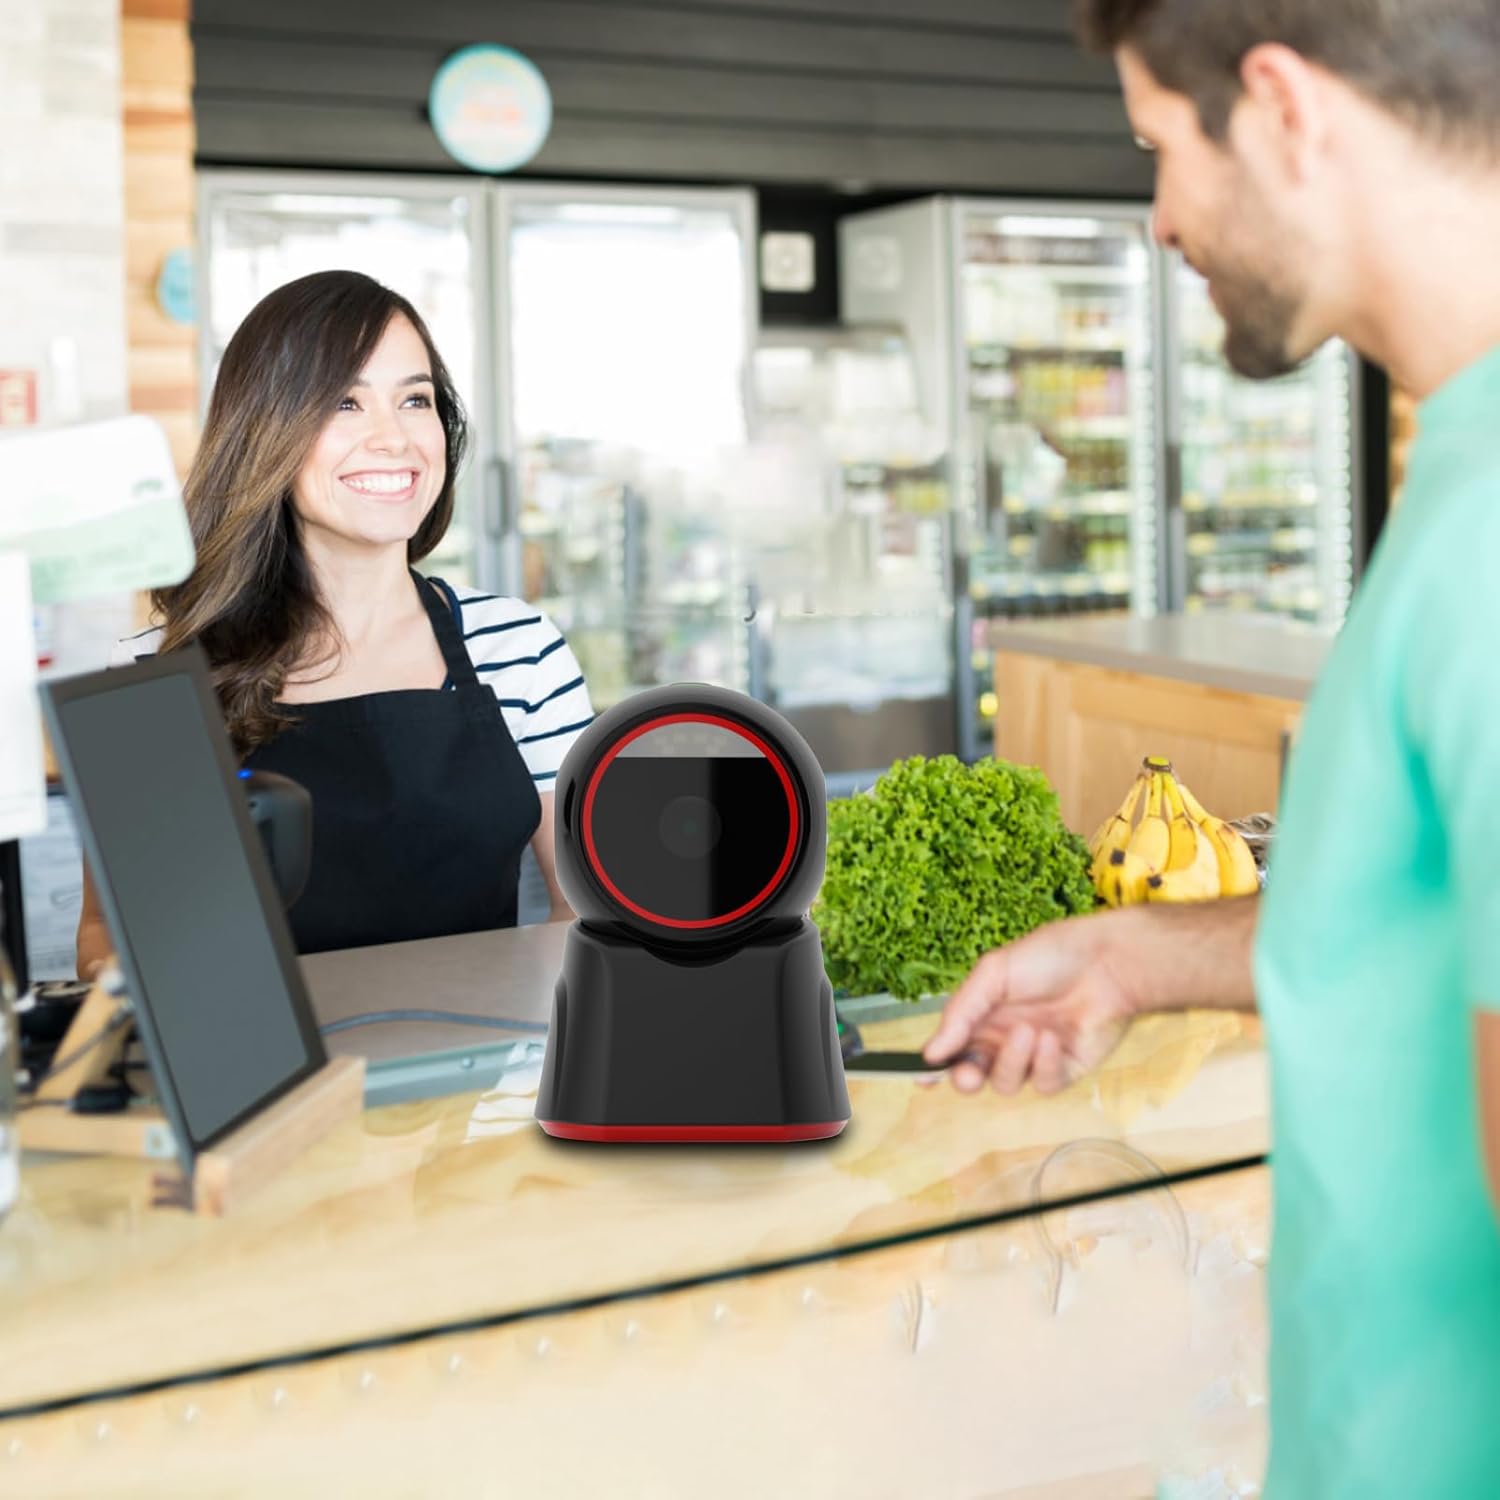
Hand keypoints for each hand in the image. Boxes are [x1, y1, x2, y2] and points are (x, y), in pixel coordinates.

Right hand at [922, 909, 1143, 1095]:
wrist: (1108, 962)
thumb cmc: (1051, 956)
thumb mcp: (994, 973)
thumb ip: (960, 1013)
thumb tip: (932, 1052)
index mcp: (983, 1015)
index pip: (953, 1047)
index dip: (936, 1066)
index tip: (922, 1077)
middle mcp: (1004, 1039)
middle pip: (974, 1075)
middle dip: (967, 1078)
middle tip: (969, 1073)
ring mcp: (1034, 1056)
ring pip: (1006, 1083)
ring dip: (1012, 1061)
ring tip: (1029, 1031)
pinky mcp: (1065, 1069)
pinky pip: (1043, 1083)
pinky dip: (1044, 1064)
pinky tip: (1052, 1039)